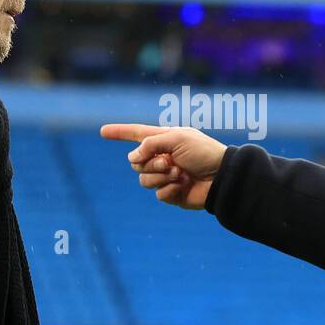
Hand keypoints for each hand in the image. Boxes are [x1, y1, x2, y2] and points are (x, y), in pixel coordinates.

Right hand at [99, 124, 227, 209]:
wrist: (222, 177)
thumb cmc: (204, 152)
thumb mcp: (177, 138)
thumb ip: (150, 143)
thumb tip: (133, 158)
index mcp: (164, 140)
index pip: (136, 134)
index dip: (119, 133)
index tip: (103, 131)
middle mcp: (162, 157)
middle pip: (136, 162)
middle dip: (150, 163)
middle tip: (171, 162)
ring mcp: (165, 176)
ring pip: (143, 180)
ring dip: (161, 176)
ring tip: (180, 173)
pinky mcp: (171, 193)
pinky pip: (157, 193)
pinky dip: (169, 189)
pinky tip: (183, 186)